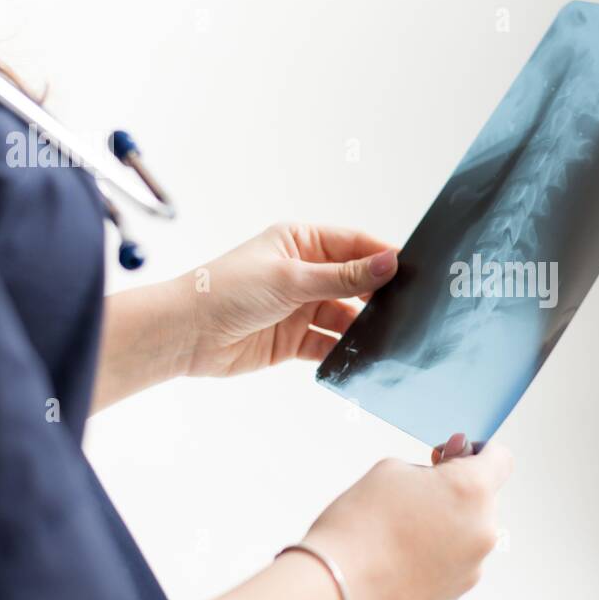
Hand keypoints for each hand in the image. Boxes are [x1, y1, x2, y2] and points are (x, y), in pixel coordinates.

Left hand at [181, 223, 396, 377]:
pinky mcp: (293, 339)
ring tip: (387, 336)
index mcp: (301, 242)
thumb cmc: (226, 290)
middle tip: (408, 307)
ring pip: (345, 316)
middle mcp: (303, 272)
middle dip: (378, 294)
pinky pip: (329, 344)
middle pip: (354, 282)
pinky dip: (343, 351)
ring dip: (362, 327)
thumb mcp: (291, 278)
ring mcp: (299, 307)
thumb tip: (390, 263)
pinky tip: (359, 357)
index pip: (354, 245)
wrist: (185, 334)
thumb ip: (344, 276)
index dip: (383, 256)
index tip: (413, 270)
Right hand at [300, 435, 512, 599]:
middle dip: (453, 492)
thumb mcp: (391, 470)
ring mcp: (471, 570)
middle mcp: (483, 532)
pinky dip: (433, 558)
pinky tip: (397, 561)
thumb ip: (433, 464)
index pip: (500, 459)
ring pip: (466, 535)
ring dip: (445, 527)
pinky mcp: (453, 598)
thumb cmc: (358, 526)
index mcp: (472, 491)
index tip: (451, 457)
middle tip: (410, 496)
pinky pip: (452, 566)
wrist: (333, 593)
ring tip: (397, 534)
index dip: (477, 452)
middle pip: (481, 499)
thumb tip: (455, 461)